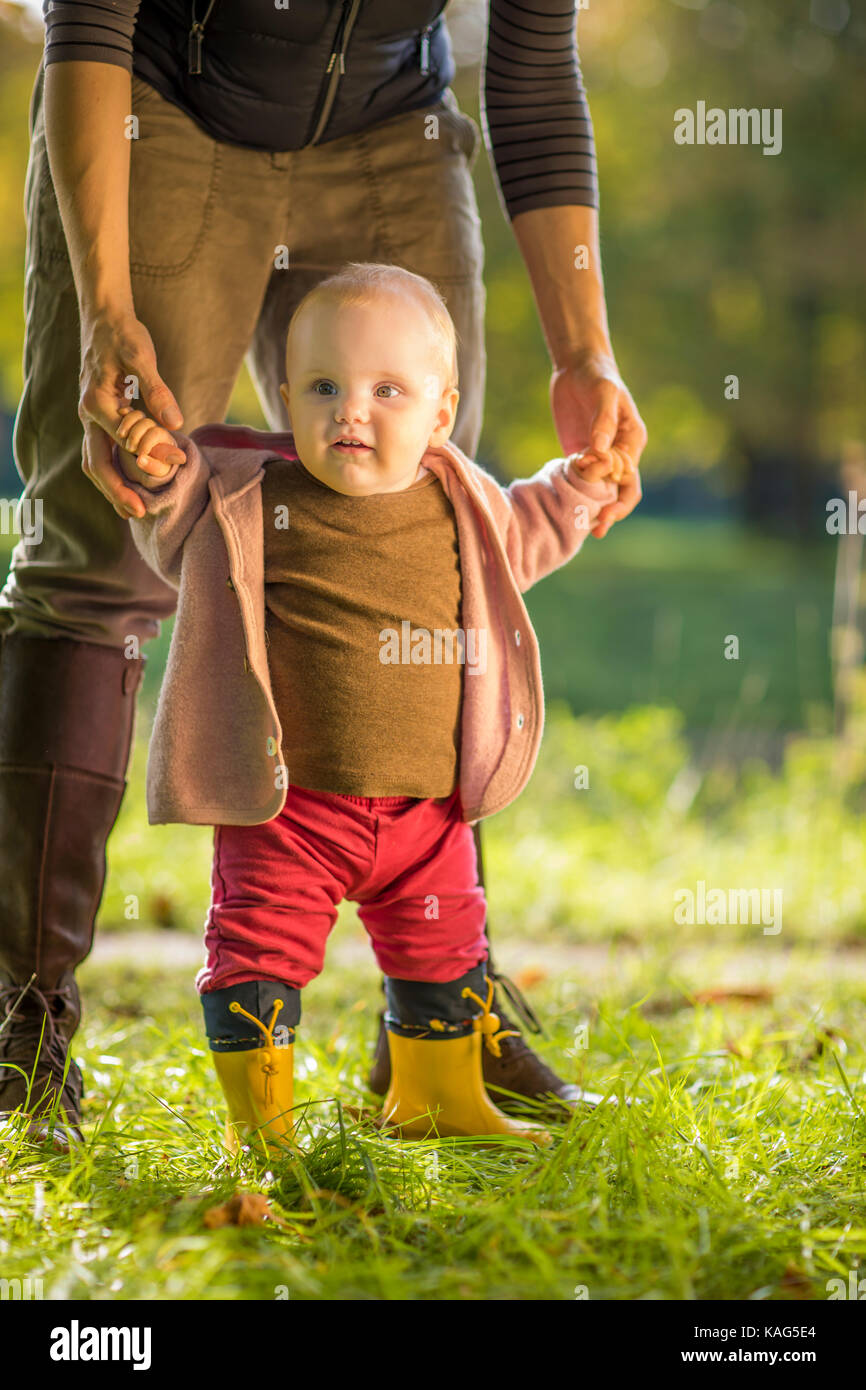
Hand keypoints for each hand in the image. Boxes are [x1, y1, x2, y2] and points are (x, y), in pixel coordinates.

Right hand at [78, 311, 185, 518]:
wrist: (105, 320)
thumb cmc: (124, 335)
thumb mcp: (142, 357)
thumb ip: (157, 390)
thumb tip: (175, 422)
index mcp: (97, 402)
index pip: (123, 439)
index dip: (150, 454)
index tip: (177, 462)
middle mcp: (88, 414)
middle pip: (96, 462)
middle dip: (116, 491)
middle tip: (139, 514)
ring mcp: (91, 419)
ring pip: (95, 462)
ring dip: (112, 489)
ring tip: (134, 513)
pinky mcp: (99, 420)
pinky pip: (101, 454)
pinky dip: (113, 474)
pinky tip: (130, 490)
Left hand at [551, 349, 646, 538]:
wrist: (577, 365)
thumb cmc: (597, 375)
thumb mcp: (603, 393)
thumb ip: (602, 421)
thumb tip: (600, 451)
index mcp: (632, 441)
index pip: (631, 478)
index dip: (619, 497)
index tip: (605, 511)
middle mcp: (620, 452)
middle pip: (620, 491)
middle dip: (611, 512)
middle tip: (596, 531)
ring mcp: (600, 455)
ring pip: (601, 490)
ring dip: (594, 508)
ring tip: (582, 528)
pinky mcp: (581, 454)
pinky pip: (581, 480)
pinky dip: (576, 493)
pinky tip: (564, 507)